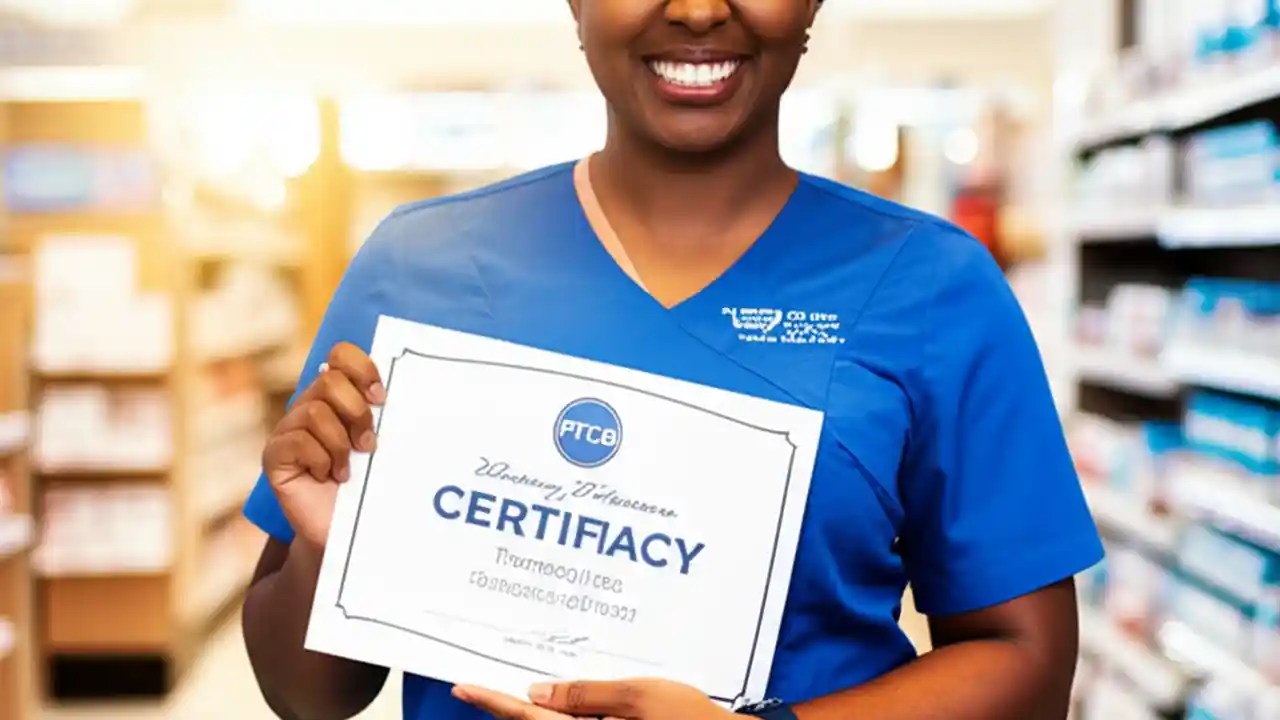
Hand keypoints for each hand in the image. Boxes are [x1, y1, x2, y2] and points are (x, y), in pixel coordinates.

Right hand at [262, 342, 384, 548]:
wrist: (350, 531)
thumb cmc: (371, 485)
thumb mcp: (384, 443)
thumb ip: (383, 413)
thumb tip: (395, 388)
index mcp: (336, 396)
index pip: (341, 356)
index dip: (362, 370)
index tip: (382, 398)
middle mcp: (308, 407)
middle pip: (330, 382)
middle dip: (357, 413)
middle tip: (368, 445)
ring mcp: (287, 431)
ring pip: (315, 412)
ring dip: (340, 444)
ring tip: (348, 469)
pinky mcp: (274, 457)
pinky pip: (297, 442)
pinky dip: (321, 461)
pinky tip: (328, 477)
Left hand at [452, 679, 736, 719]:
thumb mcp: (639, 697)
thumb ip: (586, 695)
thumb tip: (539, 693)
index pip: (526, 719)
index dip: (492, 700)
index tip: (462, 686)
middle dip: (511, 706)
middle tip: (485, 683)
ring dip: (542, 711)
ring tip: (529, 687)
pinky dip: (571, 715)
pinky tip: (573, 700)